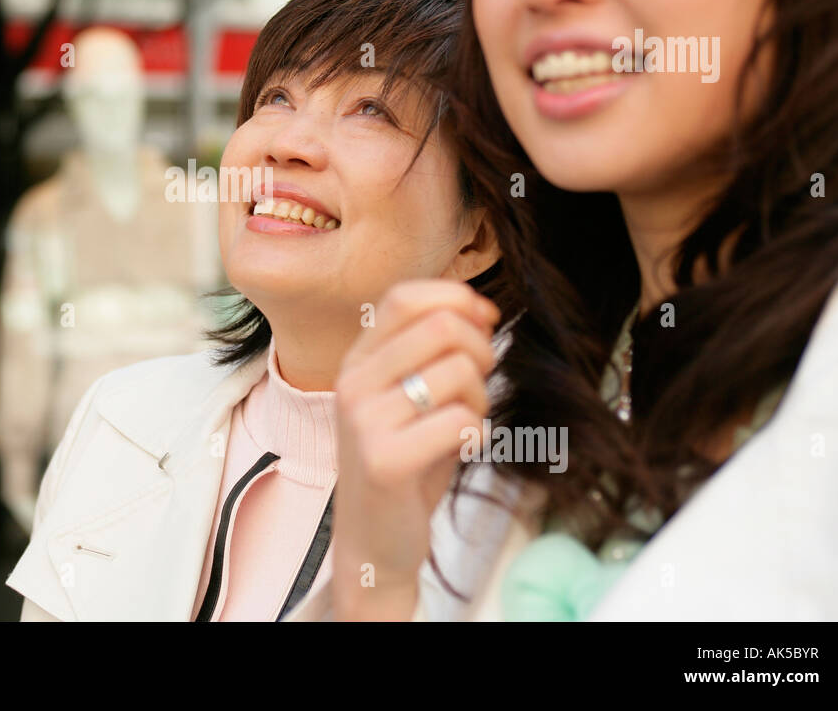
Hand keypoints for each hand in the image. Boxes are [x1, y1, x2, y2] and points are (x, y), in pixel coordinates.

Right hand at [332, 279, 498, 619]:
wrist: (373, 542)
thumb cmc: (404, 463)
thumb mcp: (409, 396)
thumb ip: (434, 351)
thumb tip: (481, 309)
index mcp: (358, 359)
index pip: (405, 296)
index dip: (456, 299)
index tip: (484, 322)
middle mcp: (353, 382)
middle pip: (441, 326)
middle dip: (480, 351)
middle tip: (476, 386)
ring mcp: (364, 420)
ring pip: (458, 373)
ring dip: (481, 400)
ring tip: (462, 427)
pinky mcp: (384, 460)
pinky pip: (461, 422)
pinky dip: (477, 436)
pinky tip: (458, 452)